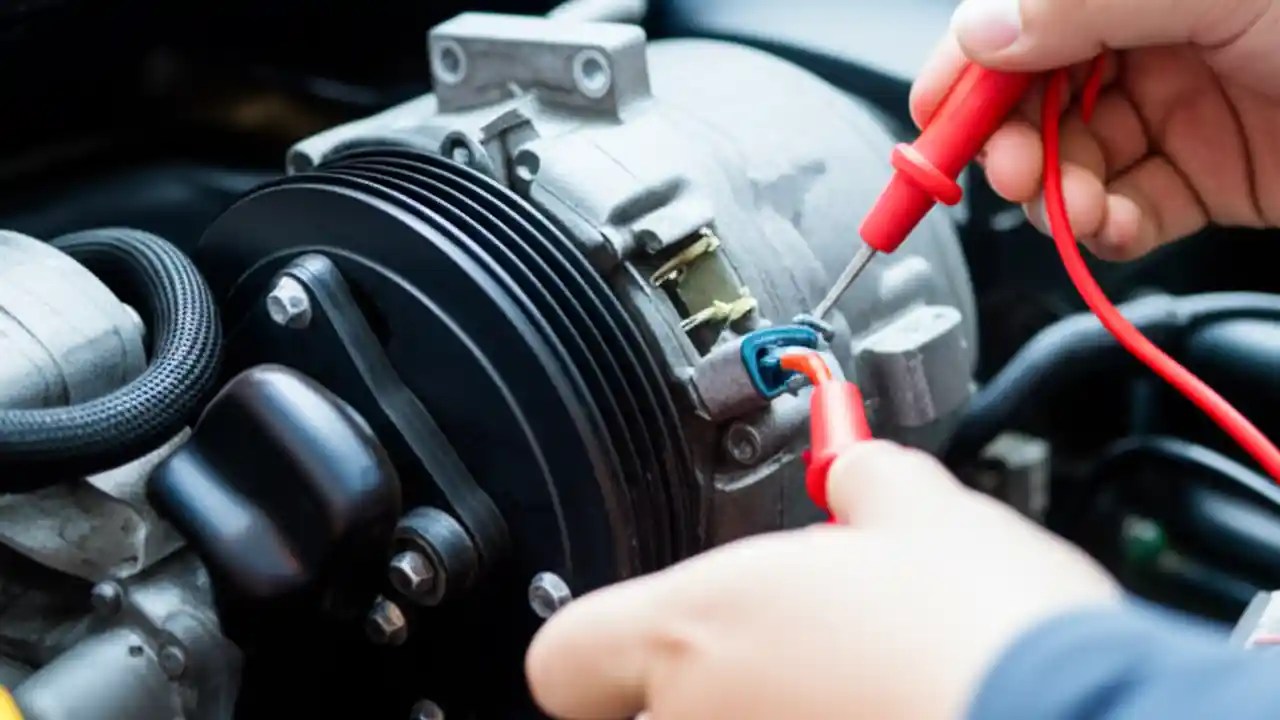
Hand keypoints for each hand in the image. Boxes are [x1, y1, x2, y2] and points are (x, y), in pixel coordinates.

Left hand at [525, 441, 1119, 718]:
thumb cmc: (992, 638)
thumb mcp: (923, 512)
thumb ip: (861, 482)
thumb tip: (856, 469)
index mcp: (697, 627)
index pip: (563, 655)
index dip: (602, 637)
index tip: (656, 623)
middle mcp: (697, 719)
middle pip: (643, 713)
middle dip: (705, 681)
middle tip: (788, 649)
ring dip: (763, 713)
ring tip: (852, 686)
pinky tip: (885, 713)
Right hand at [913, 0, 1279, 260]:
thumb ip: (1083, 7)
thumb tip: (982, 34)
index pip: (1020, 27)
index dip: (967, 73)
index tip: (932, 117)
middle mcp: (1149, 47)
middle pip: (1034, 103)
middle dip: (1007, 145)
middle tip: (1006, 172)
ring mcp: (1176, 115)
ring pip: (1073, 165)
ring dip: (1054, 197)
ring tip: (1071, 208)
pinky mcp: (1209, 179)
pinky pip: (1131, 213)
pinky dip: (1107, 231)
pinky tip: (1110, 227)